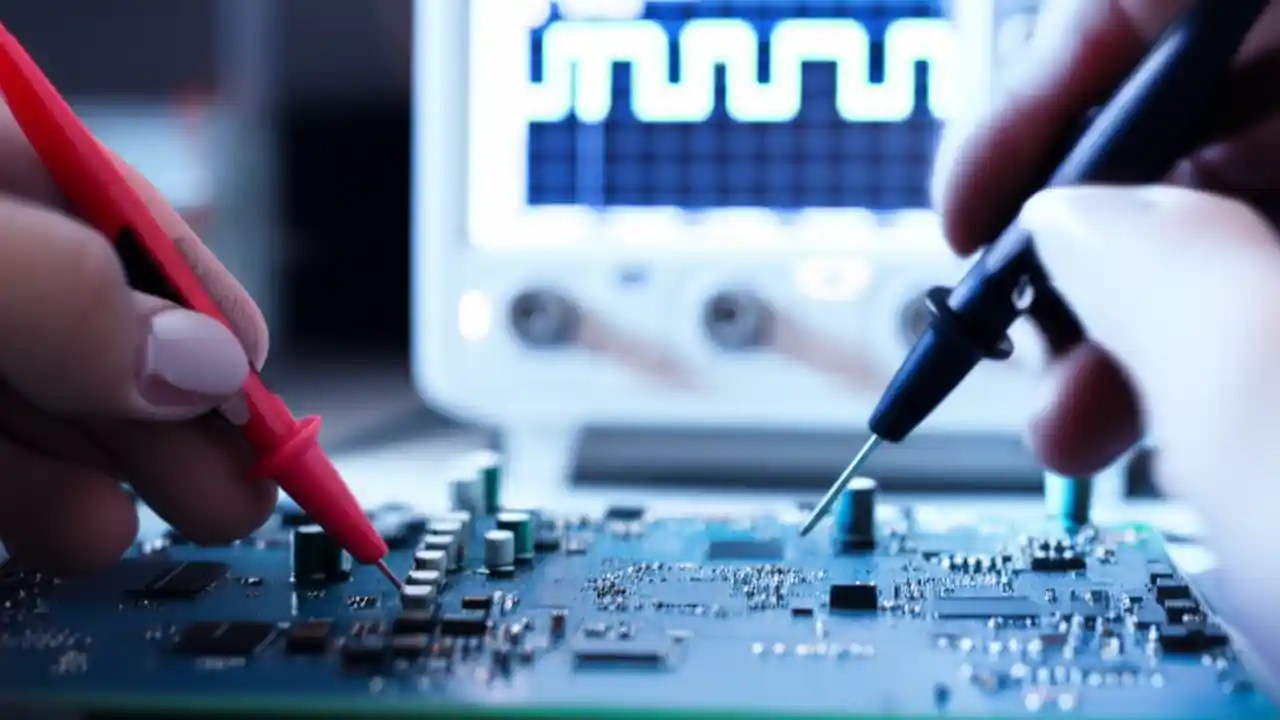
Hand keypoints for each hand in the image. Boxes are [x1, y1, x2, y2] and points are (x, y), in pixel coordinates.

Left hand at [0, 101, 274, 573]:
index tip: (274, 421)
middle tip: (248, 492)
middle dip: (192, 424)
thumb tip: (195, 367)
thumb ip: (60, 291)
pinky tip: (84, 529)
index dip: (219, 334)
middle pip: (116, 338)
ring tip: (188, 525)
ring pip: (60, 406)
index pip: (144, 239)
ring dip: (128, 475)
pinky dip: (43, 501)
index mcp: (3, 164)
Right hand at [936, 0, 1279, 676]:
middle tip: (1013, 308)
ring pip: (1269, 212)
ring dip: (1137, 308)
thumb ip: (1154, 267)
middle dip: (1103, 210)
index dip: (1087, 67)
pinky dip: (1205, 362)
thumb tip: (1071, 218)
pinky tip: (1142, 440)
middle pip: (1255, 96)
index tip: (993, 178)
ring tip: (1062, 416)